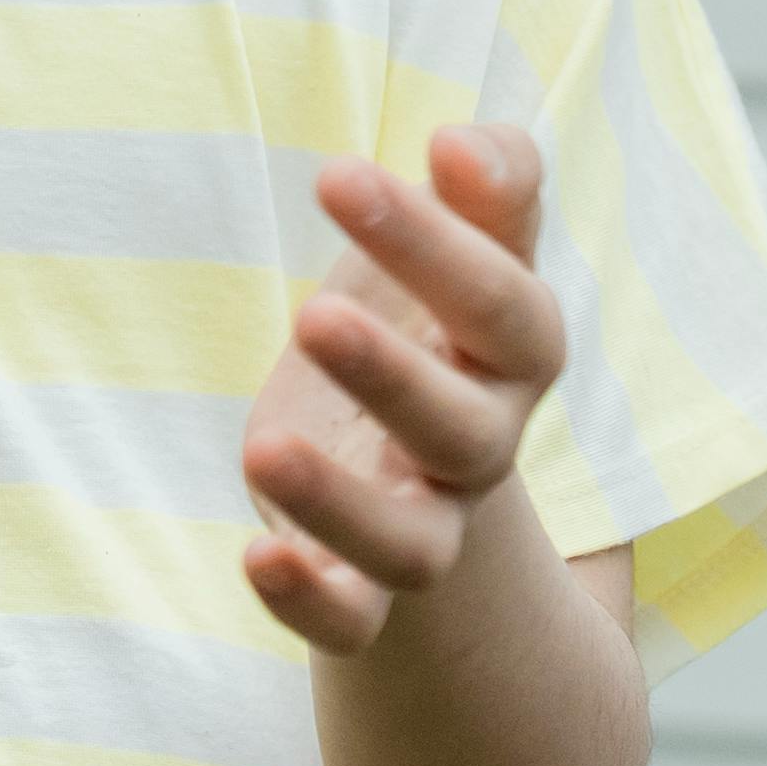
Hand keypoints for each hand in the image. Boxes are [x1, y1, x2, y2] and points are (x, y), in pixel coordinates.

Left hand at [244, 124, 567, 653]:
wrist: (416, 454)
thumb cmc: (433, 319)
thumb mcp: (468, 245)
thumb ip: (491, 184)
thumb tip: (464, 143)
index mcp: (512, 358)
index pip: (499, 307)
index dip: (428, 243)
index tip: (336, 175)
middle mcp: (480, 451)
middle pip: (464, 432)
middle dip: (392, 376)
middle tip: (315, 312)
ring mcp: (426, 527)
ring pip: (411, 547)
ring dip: (341, 504)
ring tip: (262, 446)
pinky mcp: (360, 587)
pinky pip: (353, 623)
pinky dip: (310, 604)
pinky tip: (254, 557)